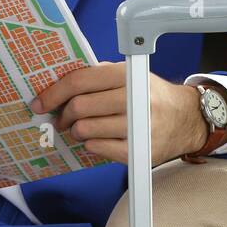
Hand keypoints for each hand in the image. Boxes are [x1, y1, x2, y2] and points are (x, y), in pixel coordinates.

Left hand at [30, 61, 207, 166]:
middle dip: (63, 115)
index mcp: (127, 75)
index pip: (80, 81)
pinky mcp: (140, 150)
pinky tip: (98, 138)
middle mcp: (135, 99)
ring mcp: (139, 127)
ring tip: (82, 127)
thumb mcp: (127, 75)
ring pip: (86, 130)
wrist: (186, 119)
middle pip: (79, 108)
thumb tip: (57, 87)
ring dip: (77, 130)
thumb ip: (96, 77)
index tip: (39, 103)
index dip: (53, 93)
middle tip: (62, 119)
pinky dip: (91, 144)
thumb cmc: (148, 95)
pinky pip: (98, 148)